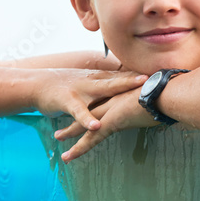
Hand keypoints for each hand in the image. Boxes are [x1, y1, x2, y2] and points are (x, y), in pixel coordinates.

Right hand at [32, 68, 147, 133]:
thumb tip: (128, 93)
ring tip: (136, 98)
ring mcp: (82, 91)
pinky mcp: (68, 102)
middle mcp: (94, 82)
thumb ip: (108, 89)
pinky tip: (96, 126)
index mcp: (100, 79)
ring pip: (103, 92)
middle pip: (120, 79)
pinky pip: (80, 112)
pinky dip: (88, 120)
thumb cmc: (67, 86)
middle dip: (138, 79)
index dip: (142, 76)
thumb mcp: (90, 85)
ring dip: (119, 92)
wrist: (37, 84)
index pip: (125, 76)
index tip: (162, 73)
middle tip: (156, 77)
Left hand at [53, 87, 160, 162]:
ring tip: (57, 138)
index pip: (107, 101)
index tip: (92, 108)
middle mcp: (114, 102)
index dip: (98, 106)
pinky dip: (80, 148)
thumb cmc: (172, 94)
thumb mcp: (165, 98)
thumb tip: (170, 109)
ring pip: (85, 126)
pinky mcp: (111, 121)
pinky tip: (68, 156)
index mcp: (125, 97)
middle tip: (65, 121)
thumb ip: (162, 104)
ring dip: (71, 133)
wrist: (168, 91)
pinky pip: (92, 139)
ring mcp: (111, 111)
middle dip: (77, 118)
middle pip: (91, 110)